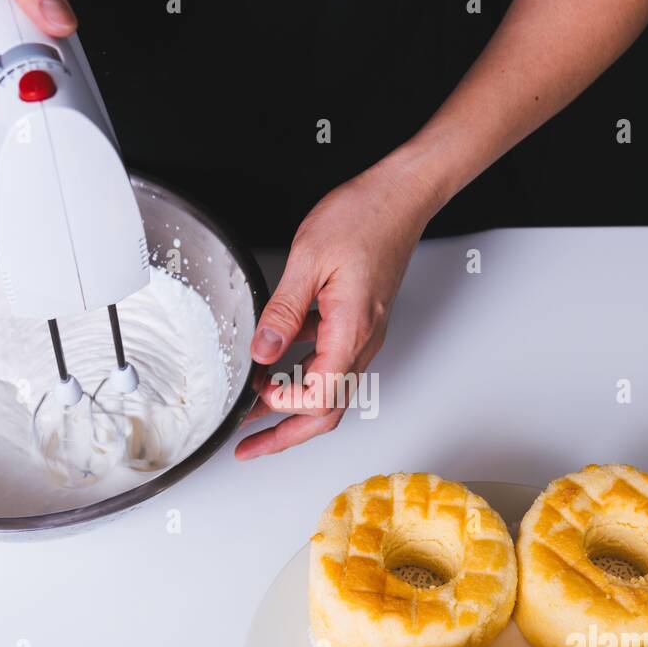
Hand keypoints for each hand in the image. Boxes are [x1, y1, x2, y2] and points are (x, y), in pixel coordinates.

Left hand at [235, 155, 440, 458]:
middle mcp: (362, 342)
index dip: (282, 407)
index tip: (252, 399)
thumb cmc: (363, 218)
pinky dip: (299, 375)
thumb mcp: (308, 261)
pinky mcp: (358, 325)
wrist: (399, 197)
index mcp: (350, 332)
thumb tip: (262, 353)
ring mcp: (363, 337)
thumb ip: (282, 313)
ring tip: (251, 414)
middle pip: (327, 412)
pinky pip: (329, 364)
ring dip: (289, 408)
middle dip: (284, 436)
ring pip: (327, 392)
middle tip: (248, 449)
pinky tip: (273, 368)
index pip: (318, 396)